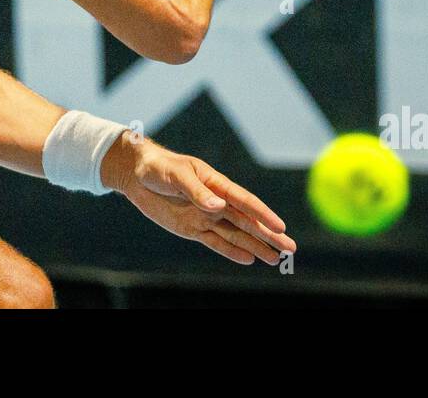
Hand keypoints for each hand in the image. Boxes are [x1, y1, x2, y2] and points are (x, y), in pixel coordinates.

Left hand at [105, 132, 296, 264]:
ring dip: (255, 245)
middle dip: (268, 235)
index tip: (280, 227)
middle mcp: (216, 201)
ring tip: (275, 258)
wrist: (137, 173)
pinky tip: (248, 259)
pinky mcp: (192, 228)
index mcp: (216, 183)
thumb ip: (197, 191)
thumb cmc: (159, 167)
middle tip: (290, 248)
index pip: (244, 201)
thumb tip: (219, 206)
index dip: (263, 214)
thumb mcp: (176, 175)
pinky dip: (231, 251)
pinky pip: (215, 242)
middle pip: (247, 221)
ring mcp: (205, 216)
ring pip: (236, 234)